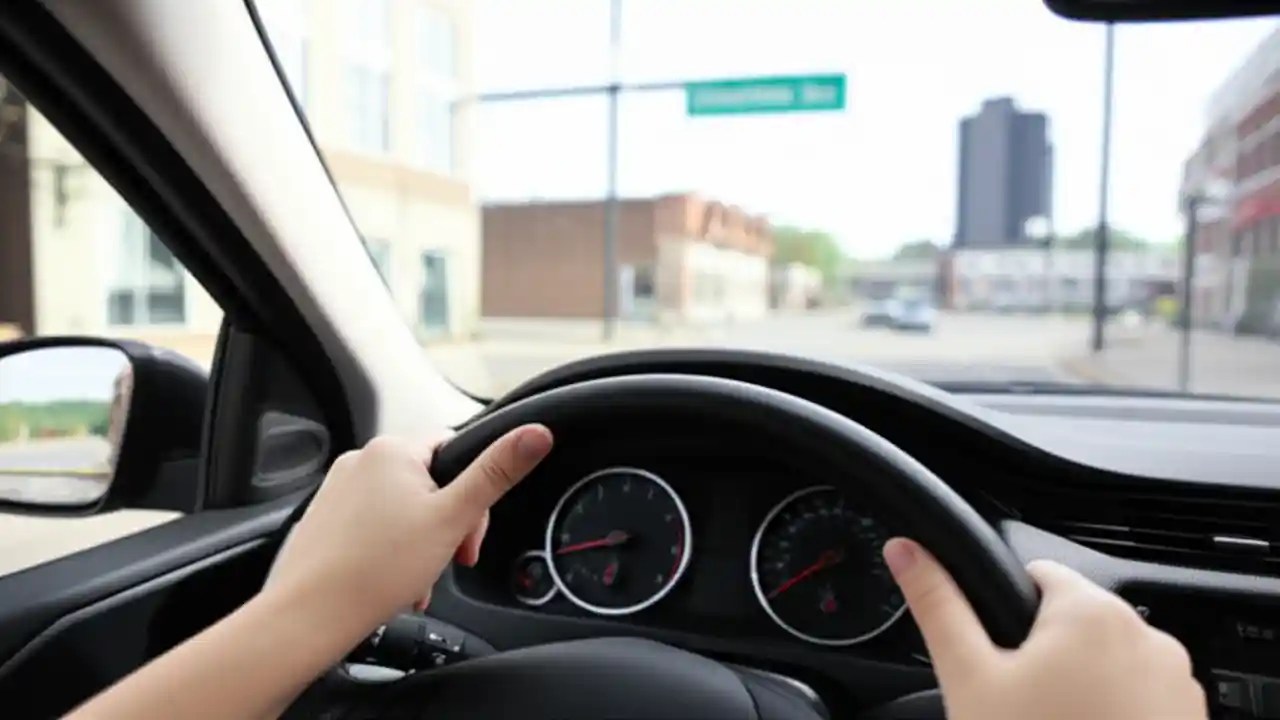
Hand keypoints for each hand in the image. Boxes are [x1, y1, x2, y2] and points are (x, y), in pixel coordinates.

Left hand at [267, 424, 553, 628]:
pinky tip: (394, 581)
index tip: (470, 531)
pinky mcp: (326, 518)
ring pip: (403, 509)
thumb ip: (497, 473)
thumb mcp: (453, 519)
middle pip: (430, 483)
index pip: (456, 450)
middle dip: (447, 525)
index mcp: (394, 449)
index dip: (474, 493)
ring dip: (421, 543)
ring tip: (417, 578)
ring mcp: (339, 490)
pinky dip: (391, 551)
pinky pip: (374, 526)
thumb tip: (536, 433)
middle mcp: (361, 460)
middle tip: (449, 559)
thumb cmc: (376, 569)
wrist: (310, 615)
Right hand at [883, 538, 1206, 719]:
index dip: (1008, 614)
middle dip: (1045, 654)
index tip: (1001, 660)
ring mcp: (1178, 681)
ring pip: (1109, 661)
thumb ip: (937, 605)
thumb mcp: (970, 679)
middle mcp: (1149, 636)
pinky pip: (1143, 697)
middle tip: (1021, 706)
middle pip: (1074, 622)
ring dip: (1083, 683)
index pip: (1038, 574)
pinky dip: (1117, 711)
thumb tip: (905, 550)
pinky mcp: (1191, 718)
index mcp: (1091, 611)